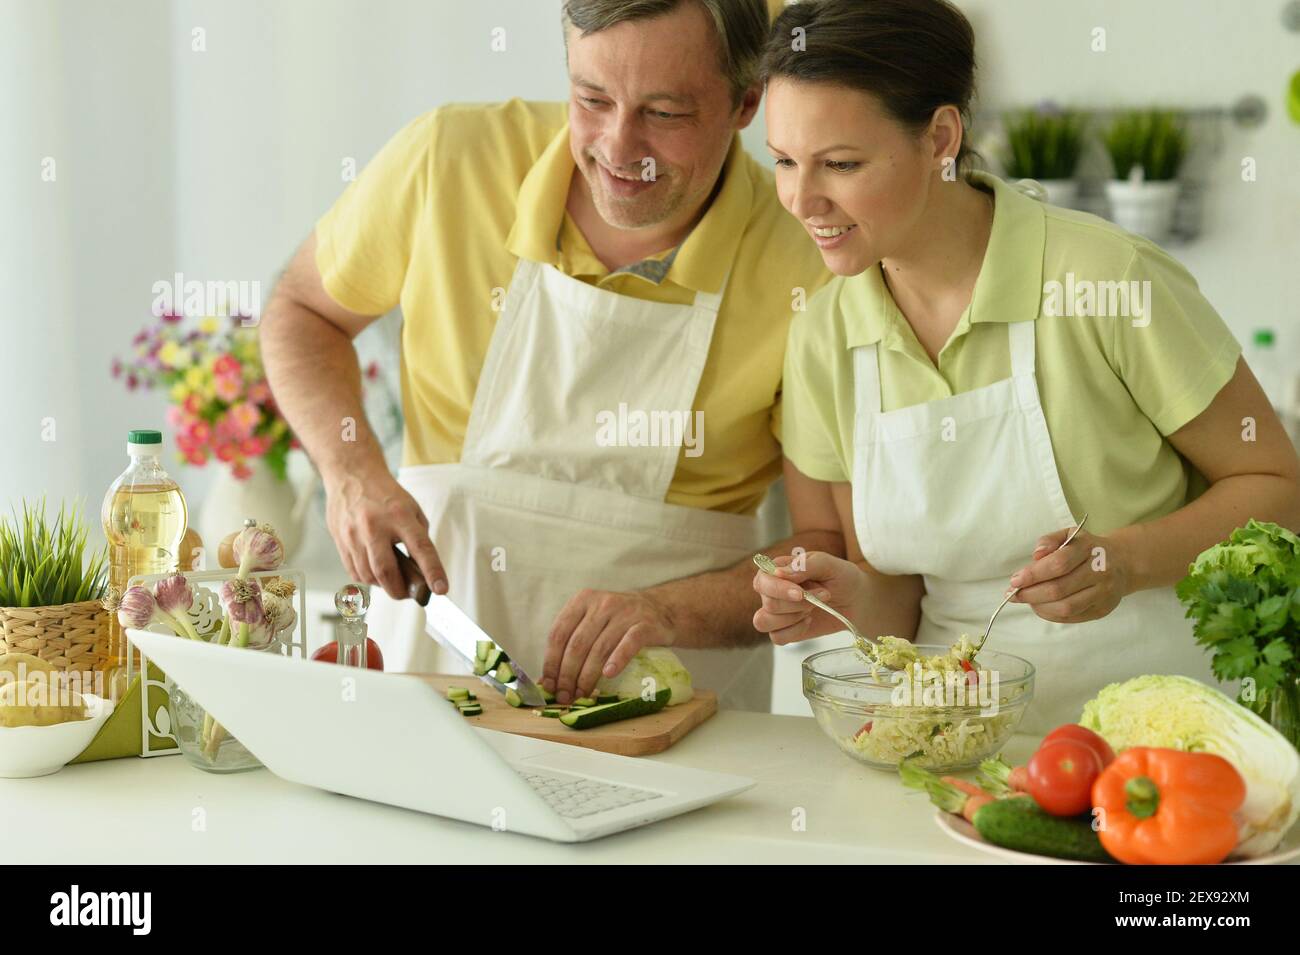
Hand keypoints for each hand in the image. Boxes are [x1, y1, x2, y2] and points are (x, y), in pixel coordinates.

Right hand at [323, 467, 446, 599]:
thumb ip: (418, 537)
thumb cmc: (385, 495)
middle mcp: (375, 526)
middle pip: (387, 572)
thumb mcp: (411, 509)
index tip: (441, 589)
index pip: (420, 548)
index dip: (432, 571)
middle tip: (409, 593)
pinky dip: (368, 578)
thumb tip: (422, 571)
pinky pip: (354, 572)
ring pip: (369, 575)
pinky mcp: (340, 541)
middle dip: (400, 591)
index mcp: (399, 516)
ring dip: (384, 585)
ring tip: (393, 579)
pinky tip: (375, 572)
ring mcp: (354, 535)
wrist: (352, 475)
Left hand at [542, 590, 676, 704]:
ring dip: (587, 676)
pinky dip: (617, 660)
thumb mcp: (592, 619)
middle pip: (577, 644)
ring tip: (582, 694)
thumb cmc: (618, 621)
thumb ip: (572, 642)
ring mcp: (625, 613)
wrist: (659, 609)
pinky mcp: (645, 625)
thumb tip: (547, 681)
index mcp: (582, 600)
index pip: (558, 633)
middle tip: (565, 696)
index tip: (549, 685)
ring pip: (600, 648)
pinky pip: (629, 644)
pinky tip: (609, 675)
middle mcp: (602, 604)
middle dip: (567, 675)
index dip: (551, 662)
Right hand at [752, 551, 866, 644]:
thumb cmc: (841, 577)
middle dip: (798, 604)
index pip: (762, 580)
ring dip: (793, 618)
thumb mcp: (828, 564)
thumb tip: (779, 573)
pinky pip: (777, 637)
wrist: (856, 600)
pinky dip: (794, 631)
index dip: (778, 589)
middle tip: (823, 595)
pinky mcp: (785, 630)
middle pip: (768, 603)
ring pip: (765, 622)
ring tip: (813, 608)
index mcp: (777, 570)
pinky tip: (808, 621)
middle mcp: (772, 591)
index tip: (800, 593)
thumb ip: (805, 565)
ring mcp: (777, 612)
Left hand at [1008, 527, 1129, 622]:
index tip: (1015, 580)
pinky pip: (1072, 618)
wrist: (1122, 563)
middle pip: (1059, 589)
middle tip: (1014, 593)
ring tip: (1027, 600)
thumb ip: (1049, 541)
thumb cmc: (1086, 549)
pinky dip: (1051, 615)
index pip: (1059, 564)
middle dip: (1031, 593)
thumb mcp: (1069, 535)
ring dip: (1039, 606)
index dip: (1034, 574)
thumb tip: (1036, 555)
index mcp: (1089, 548)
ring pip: (1066, 607)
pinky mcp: (1103, 610)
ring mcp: (1104, 593)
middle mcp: (1100, 572)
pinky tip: (1041, 606)